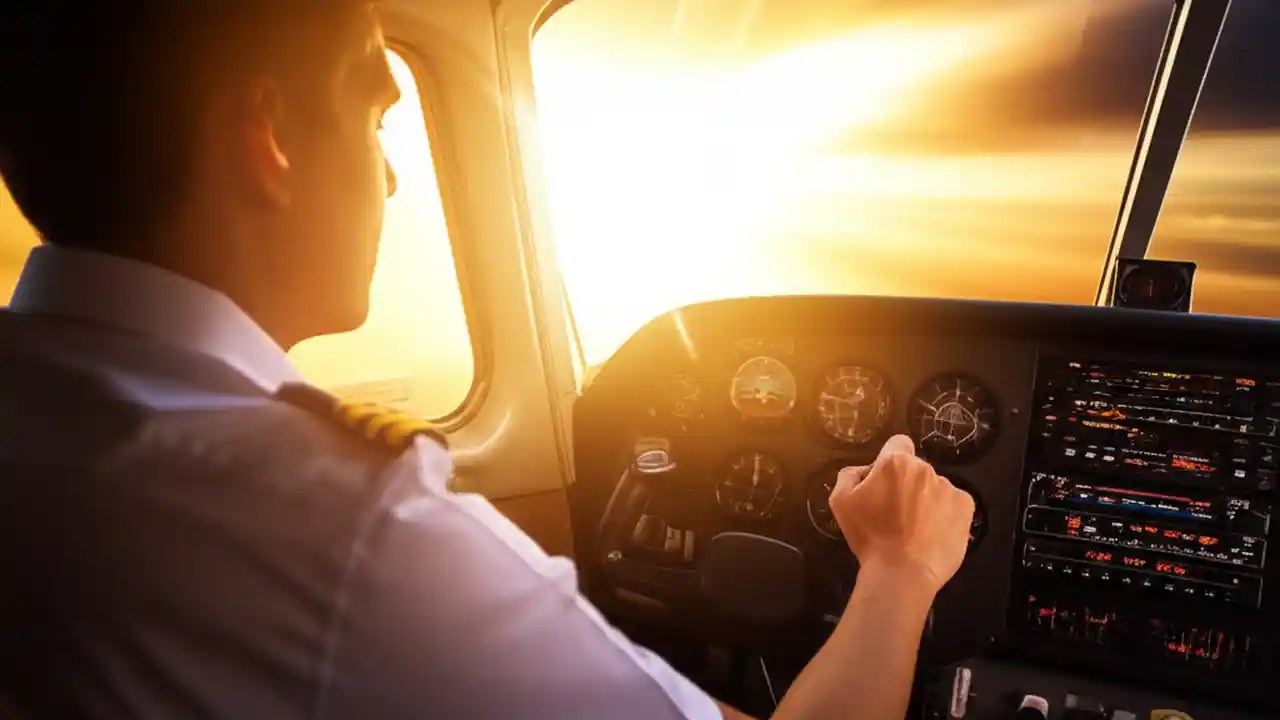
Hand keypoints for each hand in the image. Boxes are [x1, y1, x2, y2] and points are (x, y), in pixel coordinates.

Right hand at [828, 434, 974, 594]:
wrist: (902, 573)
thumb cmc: (868, 537)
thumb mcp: (840, 502)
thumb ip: (849, 474)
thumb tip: (865, 469)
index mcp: (895, 462)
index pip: (897, 443)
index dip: (889, 461)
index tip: (885, 482)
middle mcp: (925, 469)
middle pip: (915, 469)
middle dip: (906, 483)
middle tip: (896, 513)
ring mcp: (949, 488)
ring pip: (934, 487)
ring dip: (926, 499)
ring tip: (915, 529)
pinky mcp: (966, 508)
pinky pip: (953, 503)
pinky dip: (944, 513)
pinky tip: (933, 532)